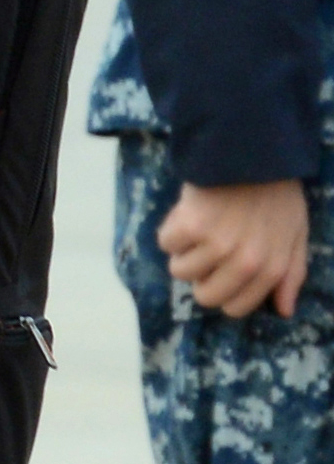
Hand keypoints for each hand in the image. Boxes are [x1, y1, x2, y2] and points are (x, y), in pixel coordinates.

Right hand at [159, 178, 311, 317]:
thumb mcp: (297, 236)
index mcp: (271, 269)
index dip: (223, 292)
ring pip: (180, 270)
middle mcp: (244, 263)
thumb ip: (292, 275)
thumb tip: (283, 311)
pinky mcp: (191, 225)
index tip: (219, 274)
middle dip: (200, 278)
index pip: (235, 307)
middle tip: (203, 254)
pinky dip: (171, 231)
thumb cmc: (277, 193)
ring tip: (195, 231)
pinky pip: (166, 243)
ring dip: (183, 253)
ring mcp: (216, 245)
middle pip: (204, 296)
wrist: (253, 152)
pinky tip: (185, 214)